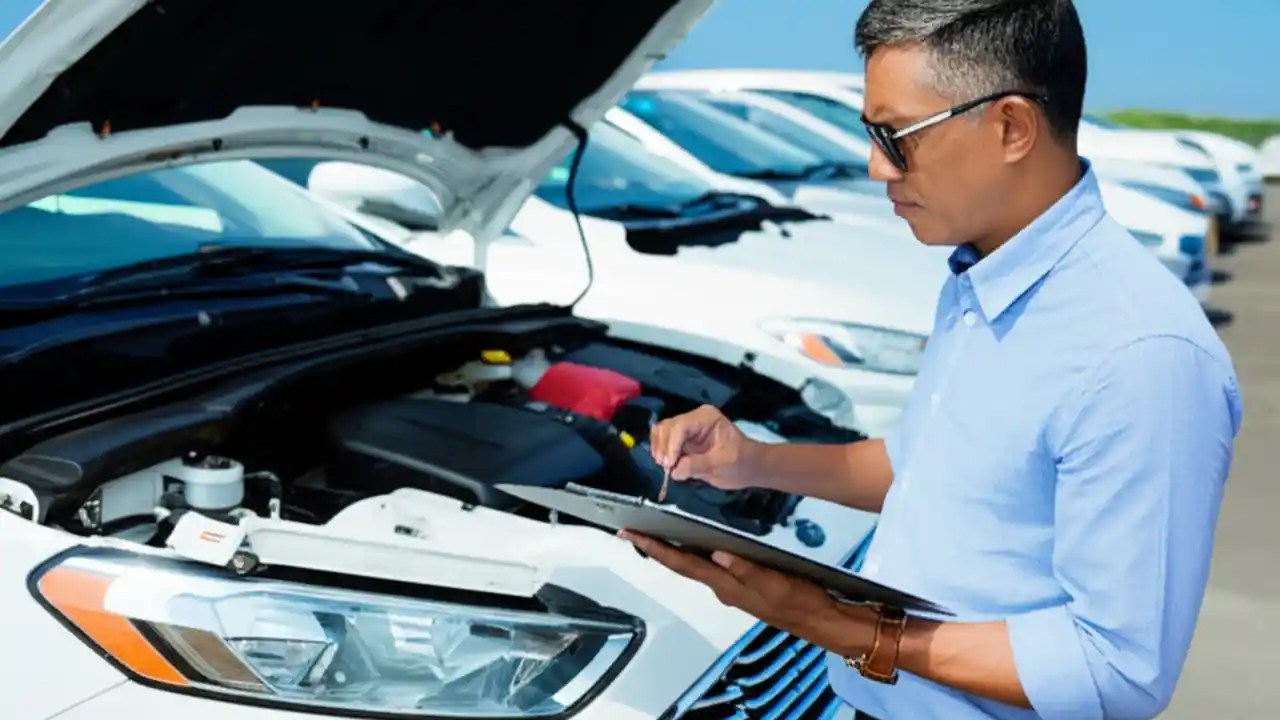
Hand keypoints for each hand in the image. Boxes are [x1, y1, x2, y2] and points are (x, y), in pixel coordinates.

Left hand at [619, 530, 875, 654]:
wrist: (820, 618)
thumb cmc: (798, 599)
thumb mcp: (774, 582)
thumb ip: (746, 569)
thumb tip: (717, 553)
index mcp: (726, 584)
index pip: (683, 564)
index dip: (655, 550)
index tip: (631, 536)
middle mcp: (723, 587)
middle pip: (681, 565)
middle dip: (654, 550)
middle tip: (631, 532)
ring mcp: (731, 588)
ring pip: (694, 567)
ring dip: (671, 552)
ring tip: (653, 534)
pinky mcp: (742, 585)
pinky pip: (710, 568)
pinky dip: (694, 555)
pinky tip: (693, 545)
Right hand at [649, 404, 758, 489]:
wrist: (749, 466)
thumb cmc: (740, 462)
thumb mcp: (721, 464)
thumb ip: (697, 465)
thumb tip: (674, 471)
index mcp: (706, 417)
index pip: (680, 426)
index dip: (671, 445)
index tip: (669, 465)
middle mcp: (693, 418)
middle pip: (667, 427)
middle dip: (664, 447)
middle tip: (666, 468)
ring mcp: (687, 429)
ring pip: (661, 432)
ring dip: (660, 450)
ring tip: (666, 467)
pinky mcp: (683, 440)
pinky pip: (664, 442)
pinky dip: (661, 452)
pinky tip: (667, 465)